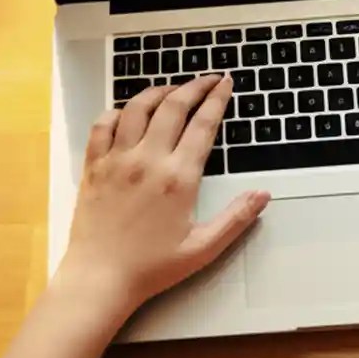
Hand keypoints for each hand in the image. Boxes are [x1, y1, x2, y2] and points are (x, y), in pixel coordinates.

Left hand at [56, 74, 269, 316]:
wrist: (99, 279)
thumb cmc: (151, 268)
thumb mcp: (203, 247)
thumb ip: (236, 218)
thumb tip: (263, 195)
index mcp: (178, 178)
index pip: (203, 124)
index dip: (217, 99)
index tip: (226, 83)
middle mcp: (148, 161)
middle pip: (173, 106)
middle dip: (194, 86)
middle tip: (207, 78)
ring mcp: (117, 160)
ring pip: (137, 108)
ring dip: (158, 92)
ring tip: (172, 89)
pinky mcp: (95, 167)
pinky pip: (103, 125)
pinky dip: (117, 111)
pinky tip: (128, 112)